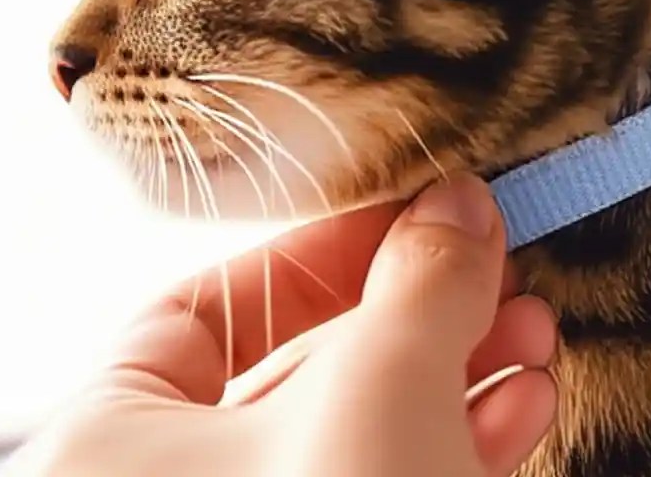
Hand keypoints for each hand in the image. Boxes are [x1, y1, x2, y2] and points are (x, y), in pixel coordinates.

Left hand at [6, 174, 557, 476]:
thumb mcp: (380, 395)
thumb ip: (421, 287)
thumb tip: (459, 204)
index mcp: (113, 446)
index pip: (210, 308)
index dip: (326, 250)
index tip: (423, 216)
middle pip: (305, 367)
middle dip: (421, 315)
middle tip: (500, 271)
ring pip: (361, 435)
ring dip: (458, 376)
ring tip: (536, 332)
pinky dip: (458, 444)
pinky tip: (526, 405)